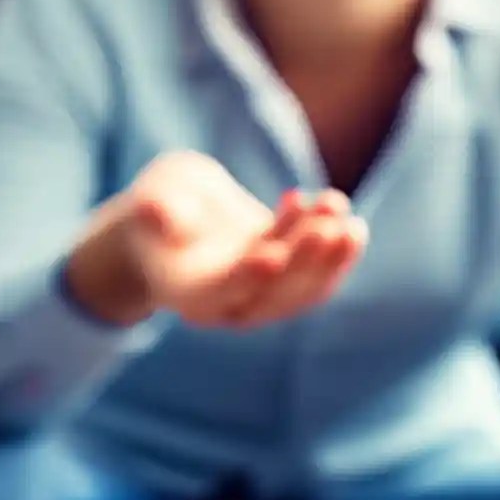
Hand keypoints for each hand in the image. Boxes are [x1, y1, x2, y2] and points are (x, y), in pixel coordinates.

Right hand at [66, 151, 365, 327]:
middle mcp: (227, 305)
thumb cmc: (160, 201)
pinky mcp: (287, 282)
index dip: (247, 276)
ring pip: (301, 289)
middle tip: (325, 224)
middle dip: (302, 260)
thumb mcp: (153, 194)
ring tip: (337, 206)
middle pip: (271, 294)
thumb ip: (157, 207)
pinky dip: (337, 253)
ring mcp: (262, 297)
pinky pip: (318, 278)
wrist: (181, 215)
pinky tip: (347, 217)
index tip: (273, 253)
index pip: (219, 291)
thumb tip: (158, 211)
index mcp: (186, 291)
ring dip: (328, 255)